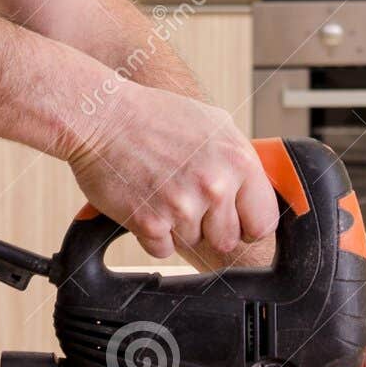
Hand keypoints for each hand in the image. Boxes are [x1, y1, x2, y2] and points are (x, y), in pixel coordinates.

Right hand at [68, 81, 278, 259]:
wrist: (101, 117)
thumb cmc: (153, 116)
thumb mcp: (213, 124)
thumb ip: (240, 160)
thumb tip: (257, 191)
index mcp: (238, 160)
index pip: (264, 220)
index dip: (249, 223)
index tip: (237, 221)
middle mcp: (215, 185)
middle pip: (228, 239)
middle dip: (209, 226)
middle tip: (187, 200)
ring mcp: (182, 206)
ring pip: (193, 243)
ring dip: (177, 226)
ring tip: (161, 191)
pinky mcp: (150, 222)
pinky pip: (163, 250)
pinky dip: (152, 234)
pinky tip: (144, 201)